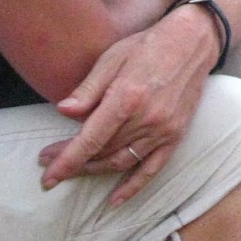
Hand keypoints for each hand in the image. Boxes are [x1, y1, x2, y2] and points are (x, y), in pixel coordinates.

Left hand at [37, 14, 214, 203]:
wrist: (193, 41)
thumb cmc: (148, 45)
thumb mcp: (112, 57)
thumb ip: (88, 89)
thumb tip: (63, 112)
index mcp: (127, 97)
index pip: (90, 140)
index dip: (66, 161)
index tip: (47, 176)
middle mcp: (147, 118)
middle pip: (102, 152)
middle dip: (73, 161)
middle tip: (49, 162)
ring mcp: (164, 129)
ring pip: (122, 162)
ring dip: (95, 170)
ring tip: (76, 169)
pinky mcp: (176, 134)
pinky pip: (152, 168)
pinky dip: (133, 187)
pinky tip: (115, 200)